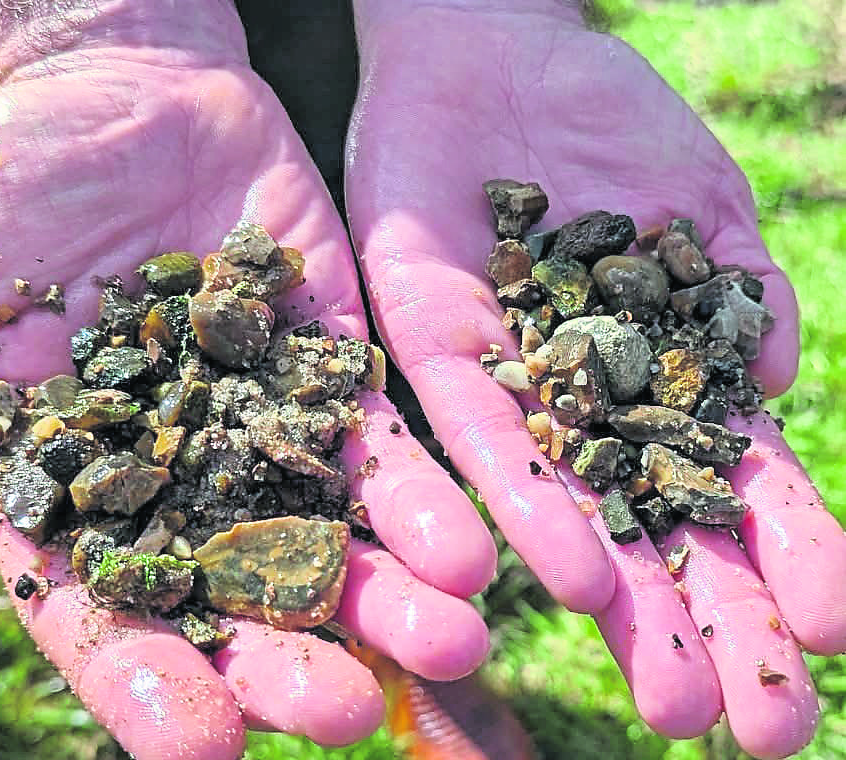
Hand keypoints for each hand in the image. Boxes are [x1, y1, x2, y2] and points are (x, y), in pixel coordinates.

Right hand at [0, 2, 494, 756]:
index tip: (202, 745)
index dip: (149, 683)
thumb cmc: (7, 191)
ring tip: (450, 643)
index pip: (108, 613)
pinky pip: (382, 449)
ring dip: (390, 599)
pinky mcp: (333, 375)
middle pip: (239, 599)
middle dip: (293, 660)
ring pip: (332, 538)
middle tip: (344, 714)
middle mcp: (183, 487)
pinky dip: (423, 500)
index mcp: (80, 492)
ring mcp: (267, 433)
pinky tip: (468, 549)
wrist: (123, 100)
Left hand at [345, 1, 845, 755]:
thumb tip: (787, 390)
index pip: (727, 491)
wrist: (494, 57)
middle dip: (707, 623)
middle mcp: (578, 408)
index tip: (836, 640)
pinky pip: (478, 435)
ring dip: (623, 600)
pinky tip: (571, 570)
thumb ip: (744, 300)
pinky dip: (524, 499)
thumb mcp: (700, 212)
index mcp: (653, 384)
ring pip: (567, 508)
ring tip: (670, 699)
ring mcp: (506, 385)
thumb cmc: (609, 131)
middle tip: (759, 736)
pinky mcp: (431, 349)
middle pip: (652, 528)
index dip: (783, 562)